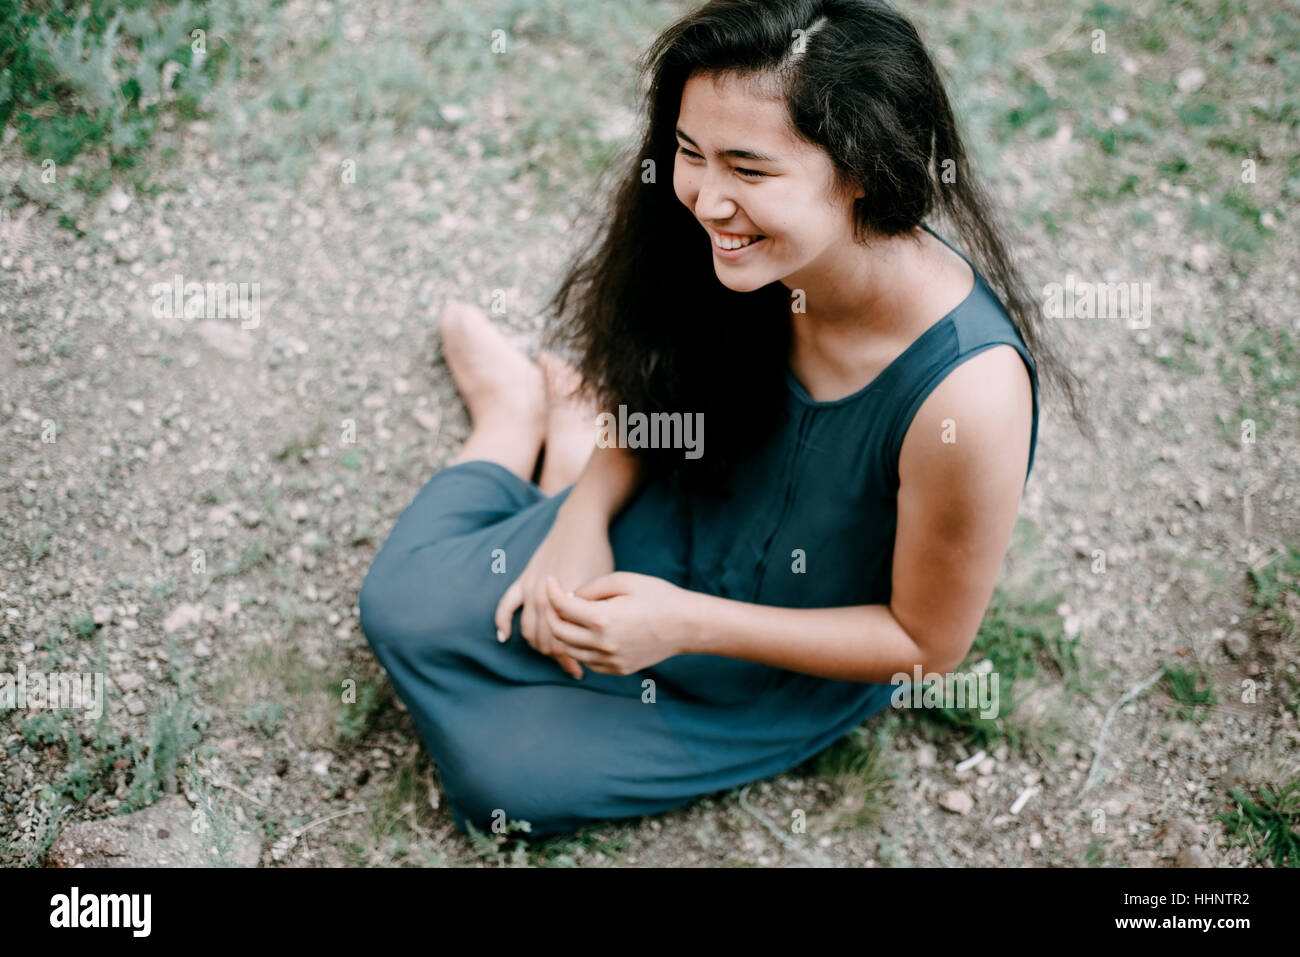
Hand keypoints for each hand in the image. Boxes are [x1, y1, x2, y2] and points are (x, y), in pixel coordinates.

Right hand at [494, 505, 613, 678]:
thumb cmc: (598, 556)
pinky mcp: (523, 580)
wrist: (581, 527)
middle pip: (544, 641)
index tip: (579, 671)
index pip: (563, 643)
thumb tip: (590, 644)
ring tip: (551, 652)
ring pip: (528, 630)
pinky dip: (502, 622)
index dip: (571, 660)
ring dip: (537, 644)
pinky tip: (504, 636)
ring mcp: (531, 589)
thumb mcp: (601, 589)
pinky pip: (506, 606)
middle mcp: (546, 598)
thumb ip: (590, 616)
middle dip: (556, 656)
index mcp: (569, 602)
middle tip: (570, 664)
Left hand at [543, 572, 688, 675]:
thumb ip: (592, 587)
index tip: (551, 581)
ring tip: (571, 615)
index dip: (551, 591)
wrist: (687, 625)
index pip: (561, 607)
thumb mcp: (625, 580)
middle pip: (559, 632)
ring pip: (570, 650)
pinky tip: (589, 631)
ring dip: (564, 632)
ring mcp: (610, 660)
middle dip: (551, 613)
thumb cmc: (658, 596)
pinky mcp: (618, 669)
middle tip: (555, 599)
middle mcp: (603, 644)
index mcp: (603, 619)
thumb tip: (569, 597)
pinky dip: (580, 646)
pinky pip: (588, 661)